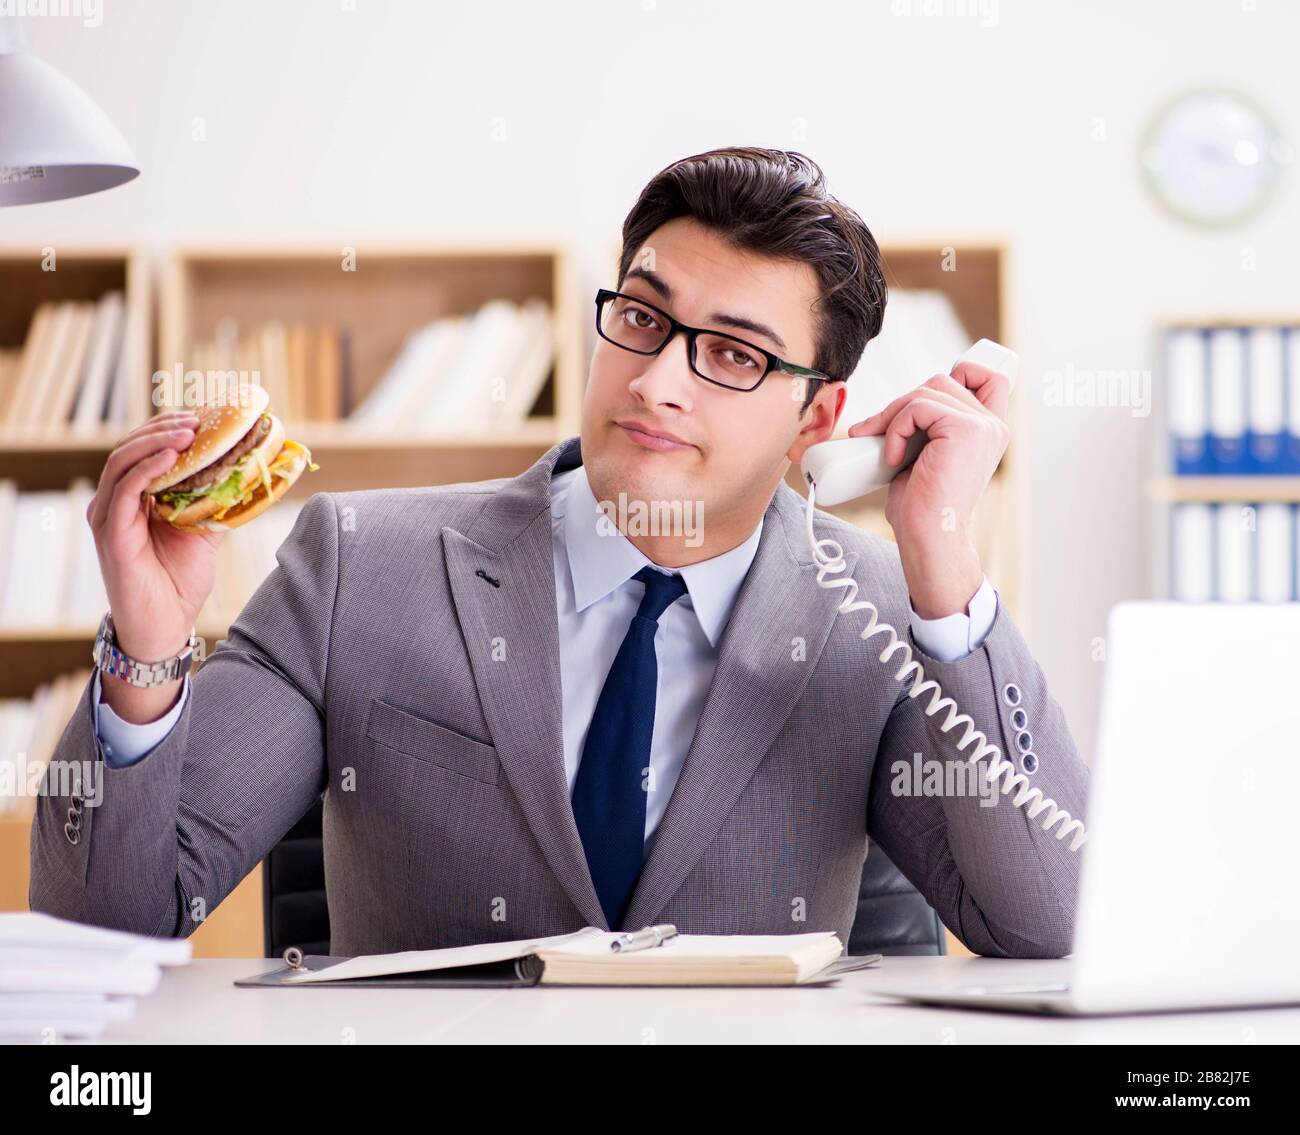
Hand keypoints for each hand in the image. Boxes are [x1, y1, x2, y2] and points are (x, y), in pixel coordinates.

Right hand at [88, 410, 223, 661]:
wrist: (166, 624)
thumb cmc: (180, 581)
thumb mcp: (204, 533)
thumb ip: (213, 503)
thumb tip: (245, 476)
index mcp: (133, 498)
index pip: (142, 450)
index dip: (166, 428)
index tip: (199, 416)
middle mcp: (114, 502)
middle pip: (129, 448)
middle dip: (162, 428)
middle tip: (196, 419)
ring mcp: (108, 516)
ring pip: (123, 462)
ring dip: (156, 442)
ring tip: (188, 432)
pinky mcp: (111, 533)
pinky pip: (124, 490)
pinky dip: (147, 469)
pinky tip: (172, 456)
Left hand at [845, 362, 1010, 617]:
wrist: (928, 538)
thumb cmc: (921, 507)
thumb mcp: (926, 455)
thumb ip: (927, 427)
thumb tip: (898, 405)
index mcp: (987, 431)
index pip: (988, 377)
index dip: (958, 373)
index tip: (922, 401)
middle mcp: (992, 425)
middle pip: (943, 380)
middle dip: (904, 402)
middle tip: (878, 432)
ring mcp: (982, 426)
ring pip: (928, 390)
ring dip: (895, 415)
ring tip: (885, 448)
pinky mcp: (965, 429)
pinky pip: (919, 407)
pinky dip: (897, 427)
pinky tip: (894, 458)